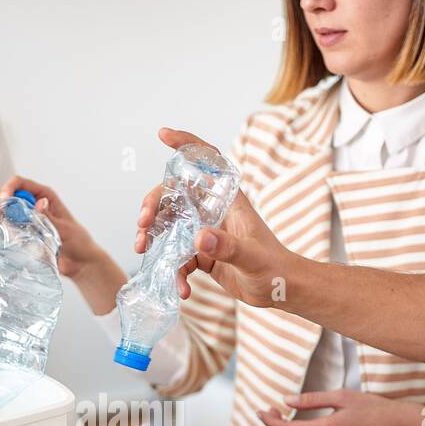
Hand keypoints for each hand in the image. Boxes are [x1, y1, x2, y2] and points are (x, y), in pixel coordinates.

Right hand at [0, 176, 105, 279]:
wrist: (80, 264)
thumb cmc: (79, 243)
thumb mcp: (65, 228)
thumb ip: (50, 217)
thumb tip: (39, 203)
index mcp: (46, 197)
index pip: (21, 184)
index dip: (9, 188)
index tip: (3, 200)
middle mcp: (35, 206)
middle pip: (10, 197)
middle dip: (1, 206)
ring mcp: (29, 221)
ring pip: (8, 214)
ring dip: (2, 220)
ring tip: (2, 229)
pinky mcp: (27, 235)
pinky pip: (11, 230)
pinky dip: (7, 233)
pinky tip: (9, 239)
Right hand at [134, 128, 296, 307]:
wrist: (282, 290)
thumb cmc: (275, 267)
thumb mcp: (252, 256)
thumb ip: (227, 247)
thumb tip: (198, 239)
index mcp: (228, 199)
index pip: (207, 161)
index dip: (186, 145)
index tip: (163, 135)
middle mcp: (214, 211)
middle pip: (175, 196)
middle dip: (154, 205)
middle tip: (143, 223)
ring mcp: (206, 233)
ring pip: (170, 226)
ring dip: (154, 237)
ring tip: (142, 250)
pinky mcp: (203, 254)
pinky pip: (179, 257)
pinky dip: (175, 271)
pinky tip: (181, 289)